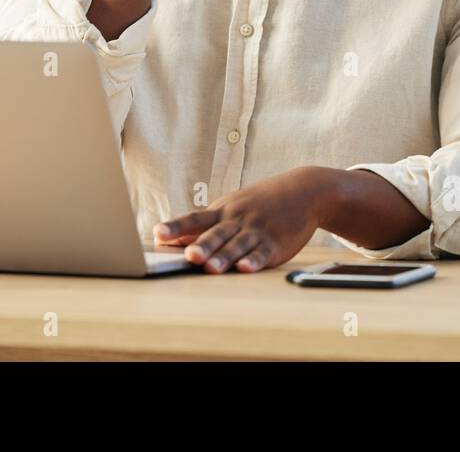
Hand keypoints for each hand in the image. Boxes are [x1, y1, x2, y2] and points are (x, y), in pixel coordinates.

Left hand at [153, 167, 332, 272]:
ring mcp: (257, 231)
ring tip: (211, 269)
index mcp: (221, 212)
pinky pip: (263, 252)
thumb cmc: (258, 203)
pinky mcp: (276, 243)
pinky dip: (254, 260)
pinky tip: (246, 268)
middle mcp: (236, 220)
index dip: (175, 227)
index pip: (194, 219)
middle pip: (216, 234)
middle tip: (189, 256)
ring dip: (224, 257)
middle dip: (202, 246)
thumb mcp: (229, 207)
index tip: (157, 233)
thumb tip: (168, 238)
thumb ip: (202, 225)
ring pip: (237, 246)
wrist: (302, 191)